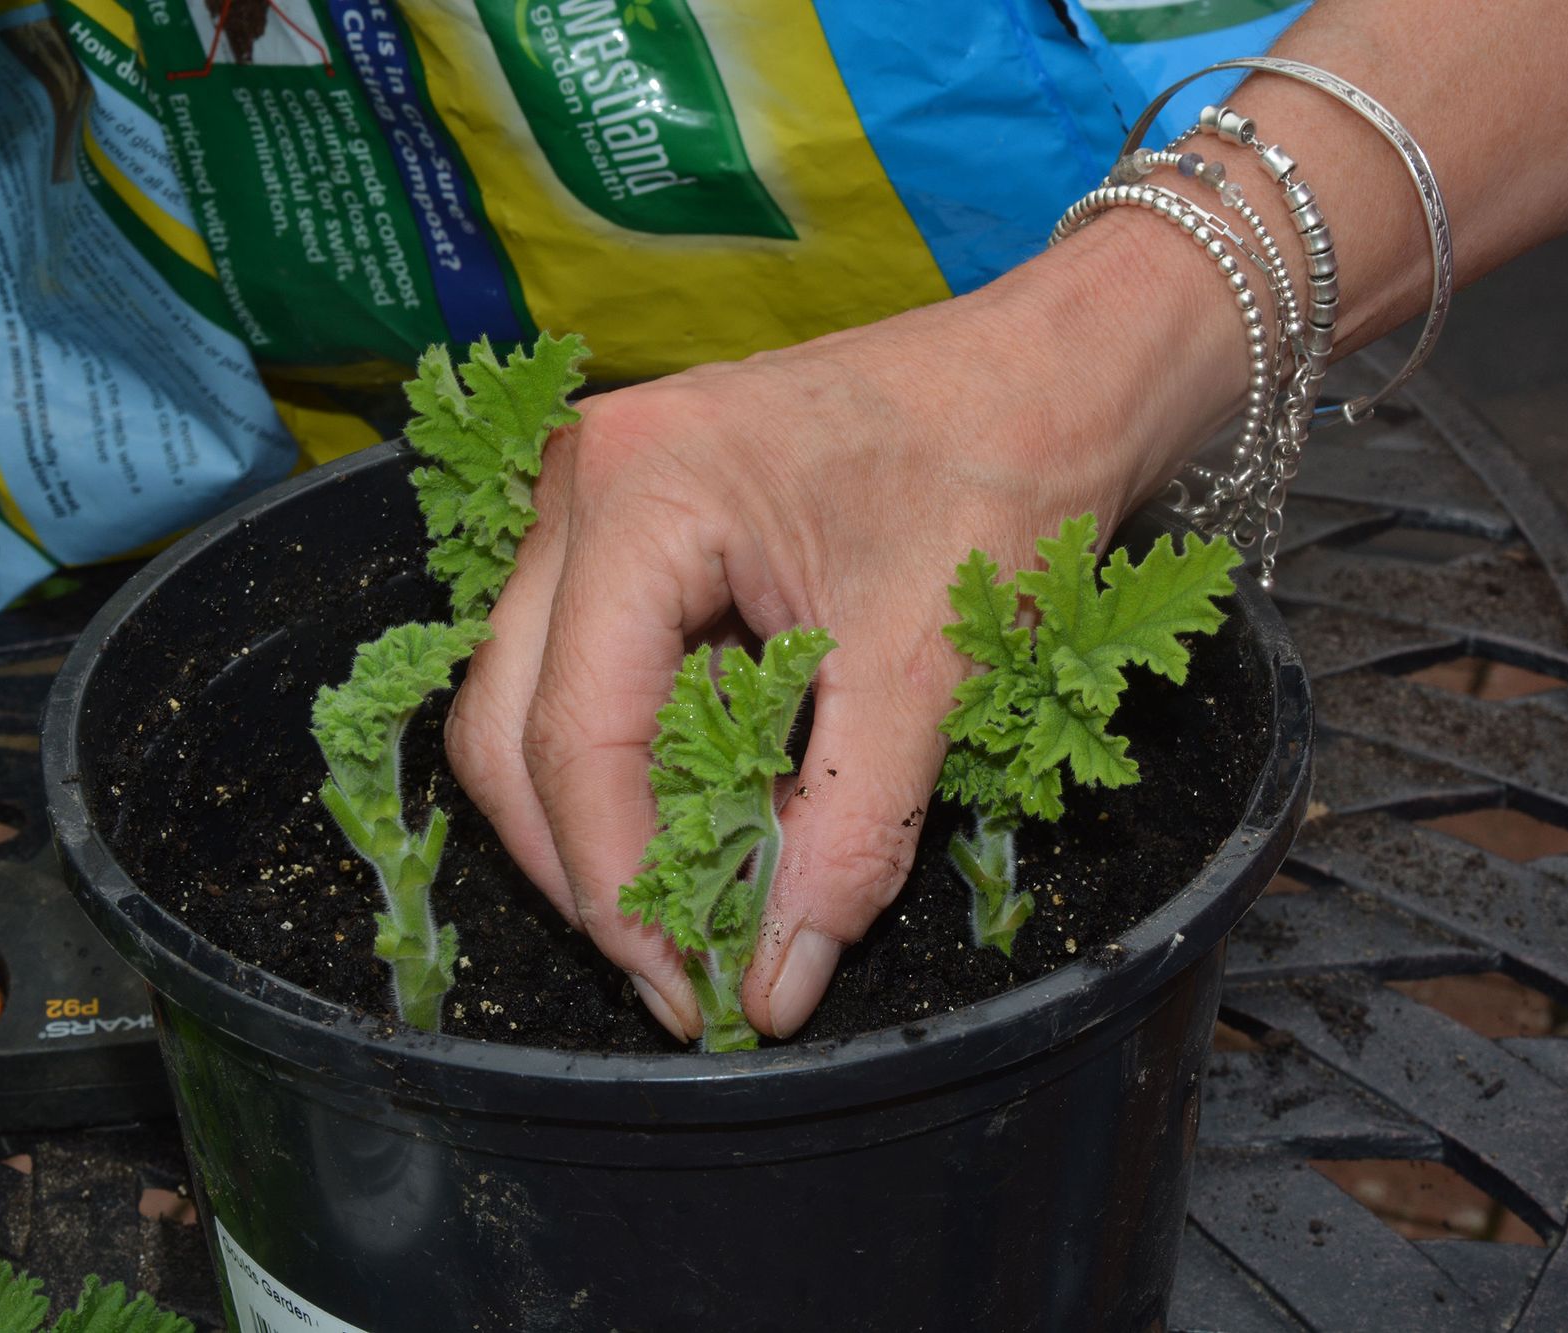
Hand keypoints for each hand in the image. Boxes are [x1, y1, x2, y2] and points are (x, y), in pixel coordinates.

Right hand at [445, 221, 1239, 1041]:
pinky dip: (644, 764)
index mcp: (645, 491)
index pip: (578, 730)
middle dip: (584, 865)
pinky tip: (719, 813)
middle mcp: (590, 485)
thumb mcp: (929, 666)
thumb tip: (776, 985)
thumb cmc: (1006, 469)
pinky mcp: (636, 532)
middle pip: (512, 722)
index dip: (618, 882)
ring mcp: (603, 503)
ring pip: (536, 702)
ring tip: (701, 903)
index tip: (686, 988)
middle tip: (676, 964)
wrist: (1055, 371)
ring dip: (605, 819)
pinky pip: (595, 672)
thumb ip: (847, 835)